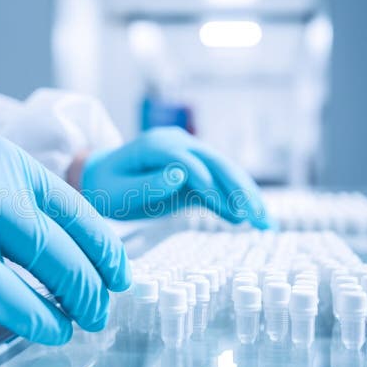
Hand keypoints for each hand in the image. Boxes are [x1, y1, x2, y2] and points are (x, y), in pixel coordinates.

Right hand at [0, 136, 129, 343]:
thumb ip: (28, 206)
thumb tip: (87, 259)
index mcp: (2, 166)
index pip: (75, 213)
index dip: (106, 252)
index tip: (120, 278)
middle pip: (55, 256)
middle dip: (87, 293)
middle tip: (98, 313)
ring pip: (14, 298)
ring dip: (45, 321)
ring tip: (60, 330)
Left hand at [81, 127, 269, 227]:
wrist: (100, 179)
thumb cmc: (105, 188)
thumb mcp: (118, 191)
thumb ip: (148, 183)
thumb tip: (180, 174)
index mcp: (157, 145)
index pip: (187, 160)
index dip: (204, 180)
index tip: (220, 203)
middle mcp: (178, 145)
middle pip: (216, 163)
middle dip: (239, 189)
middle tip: (257, 214)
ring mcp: (189, 157)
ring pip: (224, 174)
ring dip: (246, 197)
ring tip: (265, 222)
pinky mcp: (194, 174)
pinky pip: (218, 187)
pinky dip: (234, 203)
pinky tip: (252, 221)